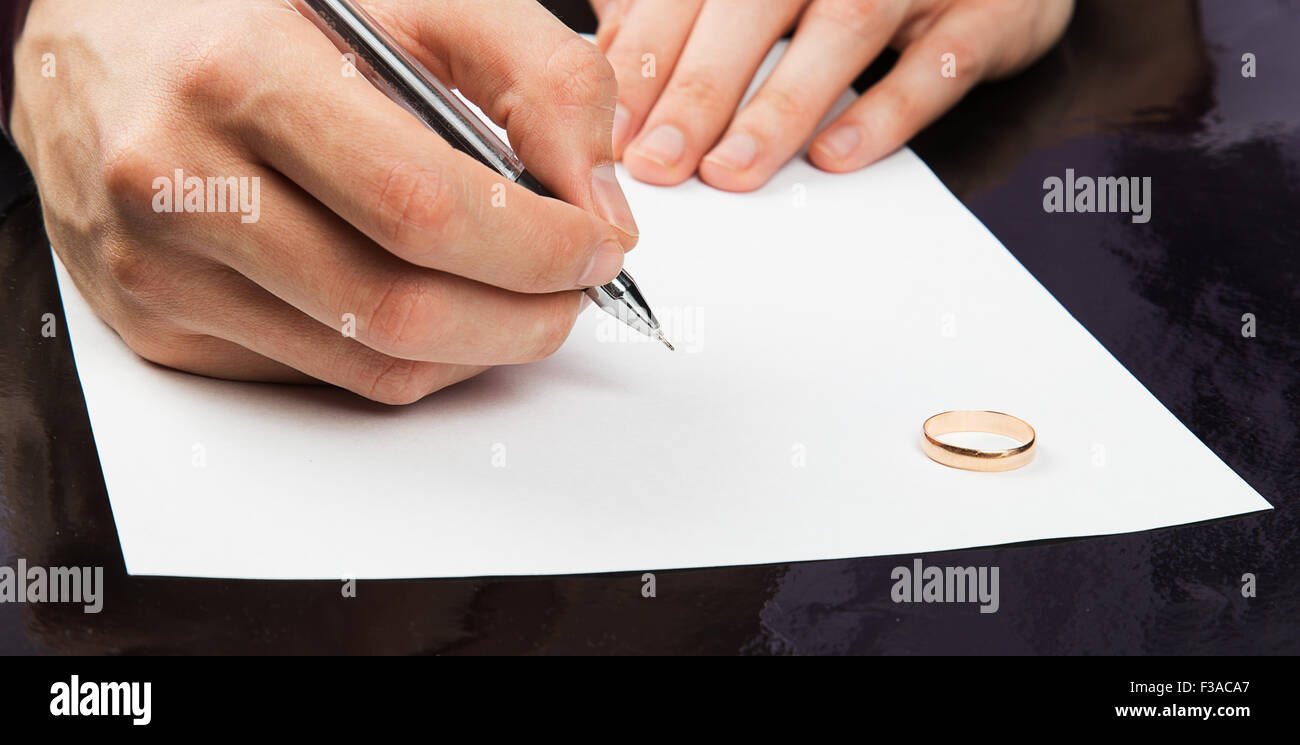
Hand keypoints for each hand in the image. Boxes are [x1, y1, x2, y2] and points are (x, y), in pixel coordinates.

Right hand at [10, 0, 637, 403]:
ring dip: (480, 348)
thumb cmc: (256, 10)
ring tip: (519, 296)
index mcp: (238, 77)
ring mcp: (159, 273)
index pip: (422, 210)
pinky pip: (322, 380)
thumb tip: (597, 201)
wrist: (98, 43)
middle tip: (577, 289)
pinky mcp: (159, 329)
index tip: (599, 246)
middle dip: (526, 317)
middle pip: (397, 310)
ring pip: (368, 366)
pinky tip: (431, 302)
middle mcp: (177, 186)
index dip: (538, 247)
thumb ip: (536, 75)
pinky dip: (407, 357)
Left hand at [592, 0, 1073, 190]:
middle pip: (755, 5)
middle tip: (658, 162)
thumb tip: (608, 44)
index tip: (613, 130)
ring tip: (731, 170)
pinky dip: (885, 113)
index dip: (647, 58)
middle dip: (698, 88)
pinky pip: (938, 64)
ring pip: (844, 29)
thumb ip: (690, 6)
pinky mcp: (987, 16)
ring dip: (780, 106)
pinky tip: (835, 157)